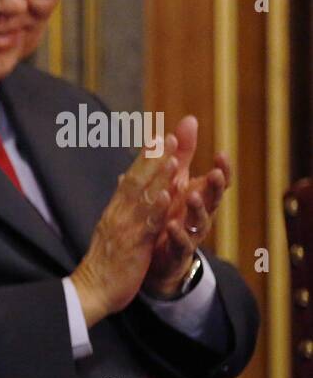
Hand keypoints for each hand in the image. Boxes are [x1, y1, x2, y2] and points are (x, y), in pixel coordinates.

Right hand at [70, 133, 177, 326]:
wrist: (90, 291)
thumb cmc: (103, 266)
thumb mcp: (110, 234)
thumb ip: (120, 214)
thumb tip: (124, 196)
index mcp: (114, 213)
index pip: (130, 180)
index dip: (144, 159)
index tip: (156, 138)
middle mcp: (118, 216)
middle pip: (135, 182)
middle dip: (152, 158)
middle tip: (166, 136)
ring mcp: (125, 229)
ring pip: (142, 198)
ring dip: (157, 176)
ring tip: (171, 156)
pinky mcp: (133, 246)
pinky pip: (146, 224)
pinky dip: (156, 207)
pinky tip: (167, 194)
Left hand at [143, 116, 229, 295]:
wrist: (155, 258)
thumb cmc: (169, 213)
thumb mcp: (175, 180)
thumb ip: (181, 153)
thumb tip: (189, 120)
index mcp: (198, 195)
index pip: (216, 181)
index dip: (222, 169)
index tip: (221, 154)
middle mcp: (199, 214)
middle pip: (213, 198)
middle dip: (214, 186)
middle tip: (212, 173)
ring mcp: (190, 233)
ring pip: (200, 221)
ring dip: (197, 208)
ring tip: (191, 195)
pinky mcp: (177, 252)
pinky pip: (181, 244)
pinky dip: (177, 234)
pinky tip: (171, 225)